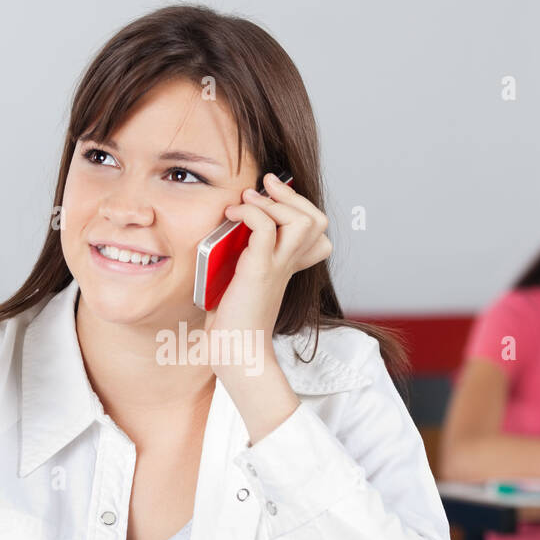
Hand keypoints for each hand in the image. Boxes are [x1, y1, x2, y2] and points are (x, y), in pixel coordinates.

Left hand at [204, 173, 331, 374]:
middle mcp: (288, 265)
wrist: (235, 353)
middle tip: (266, 186)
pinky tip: (232, 216)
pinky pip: (264, 228)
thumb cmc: (231, 324)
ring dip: (276, 202)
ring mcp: (277, 267)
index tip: (269, 200)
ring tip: (249, 200)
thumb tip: (222, 234)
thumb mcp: (239, 283)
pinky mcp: (259, 271)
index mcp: (287, 267)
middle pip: (317, 221)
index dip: (300, 209)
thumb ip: (239, 259)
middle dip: (292, 195)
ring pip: (304, 221)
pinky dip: (250, 213)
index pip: (316, 233)